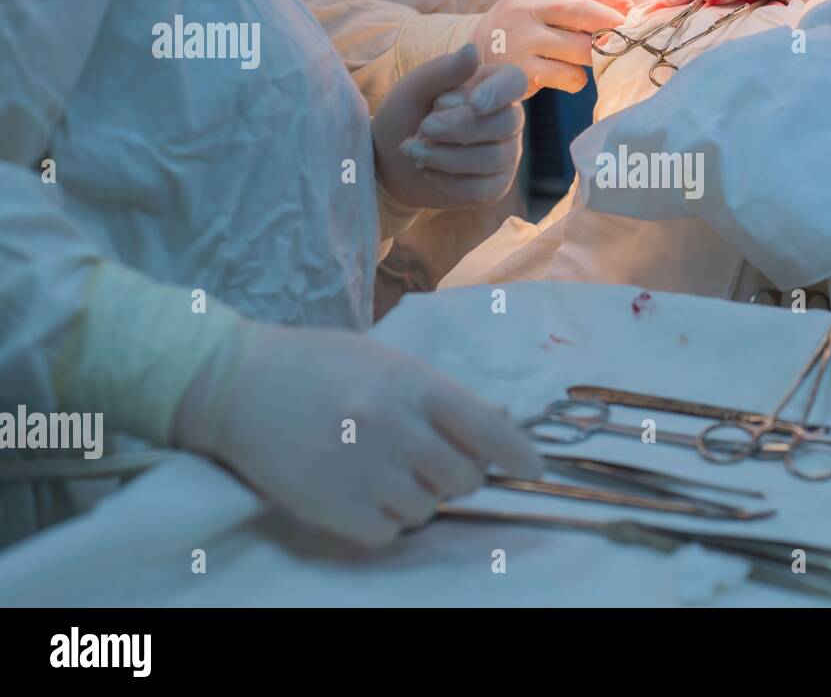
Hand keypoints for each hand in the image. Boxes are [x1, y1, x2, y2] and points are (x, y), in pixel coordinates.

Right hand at [174, 323, 541, 546]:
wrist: (235, 383)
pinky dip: (383, 520)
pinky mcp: (331, 507)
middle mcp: (396, 428)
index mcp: (414, 384)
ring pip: (426, 510)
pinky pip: (387, 534)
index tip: (532, 468)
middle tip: (434, 462)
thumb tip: (492, 429)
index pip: (490, 430)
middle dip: (458, 475)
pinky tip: (362, 491)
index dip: (519, 454)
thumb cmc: (318, 364)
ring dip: (418, 497)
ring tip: (385, 470)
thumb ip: (435, 396)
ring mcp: (364, 471)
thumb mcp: (386, 360)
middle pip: (464, 478)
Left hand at [372, 45, 526, 209]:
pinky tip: (427, 169)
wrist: (390, 159)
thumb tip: (472, 50)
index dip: (499, 93)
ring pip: (493, 158)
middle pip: (506, 123)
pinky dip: (448, 181)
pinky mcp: (494, 187)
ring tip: (414, 150)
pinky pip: (483, 189)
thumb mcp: (414, 89)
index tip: (475, 104)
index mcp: (492, 86)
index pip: (514, 82)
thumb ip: (443, 71)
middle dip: (459, 127)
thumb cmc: (406, 115)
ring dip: (446, 156)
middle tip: (422, 128)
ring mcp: (506, 155)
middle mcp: (508, 120)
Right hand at [473, 0, 631, 94]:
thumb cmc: (524, 27)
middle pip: (582, 10)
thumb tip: (630, 13)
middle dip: (612, 24)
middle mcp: (525, 5)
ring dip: (598, 55)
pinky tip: (573, 78)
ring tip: (601, 59)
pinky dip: (578, 79)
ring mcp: (521, 37)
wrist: (475, 52)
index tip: (632, 11)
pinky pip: (567, 75)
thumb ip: (575, 1)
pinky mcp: (521, 69)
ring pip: (579, 46)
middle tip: (628, 37)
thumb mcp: (540, 1)